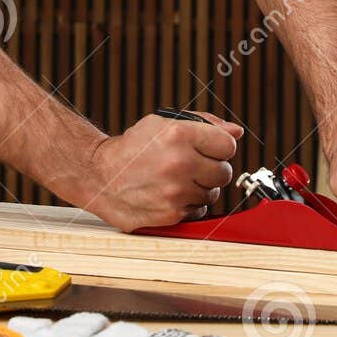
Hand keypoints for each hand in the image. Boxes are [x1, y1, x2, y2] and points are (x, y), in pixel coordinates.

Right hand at [81, 112, 242, 231]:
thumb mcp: (164, 122)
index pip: (228, 145)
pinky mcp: (171, 214)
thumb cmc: (134, 148)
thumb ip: (204, 124)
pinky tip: (171, 194)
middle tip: (193, 165)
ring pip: (212, 193)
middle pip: (225, 172)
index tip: (211, 148)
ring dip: (200, 188)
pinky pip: (199, 210)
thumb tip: (236, 131)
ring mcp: (176, 191)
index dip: (220, 146)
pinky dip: (189, 204)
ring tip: (177, 179)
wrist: (100, 176)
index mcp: (179, 134)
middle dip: (212, 168)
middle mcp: (179, 163)